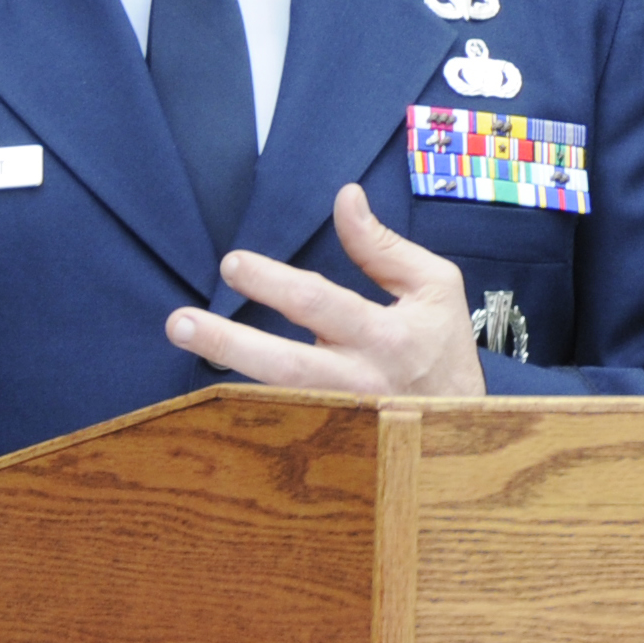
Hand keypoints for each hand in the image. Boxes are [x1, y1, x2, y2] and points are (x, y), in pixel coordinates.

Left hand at [164, 185, 486, 397]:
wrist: (464, 427)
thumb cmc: (444, 347)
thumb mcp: (434, 286)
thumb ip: (383, 246)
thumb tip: (344, 198)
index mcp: (388, 336)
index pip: (321, 304)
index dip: (273, 283)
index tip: (231, 264)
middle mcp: (359, 384)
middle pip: (285, 366)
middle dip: (229, 341)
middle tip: (179, 322)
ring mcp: (341, 421)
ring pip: (273, 403)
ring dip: (225, 373)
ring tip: (182, 342)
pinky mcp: (328, 444)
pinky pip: (278, 426)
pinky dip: (239, 409)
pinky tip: (201, 393)